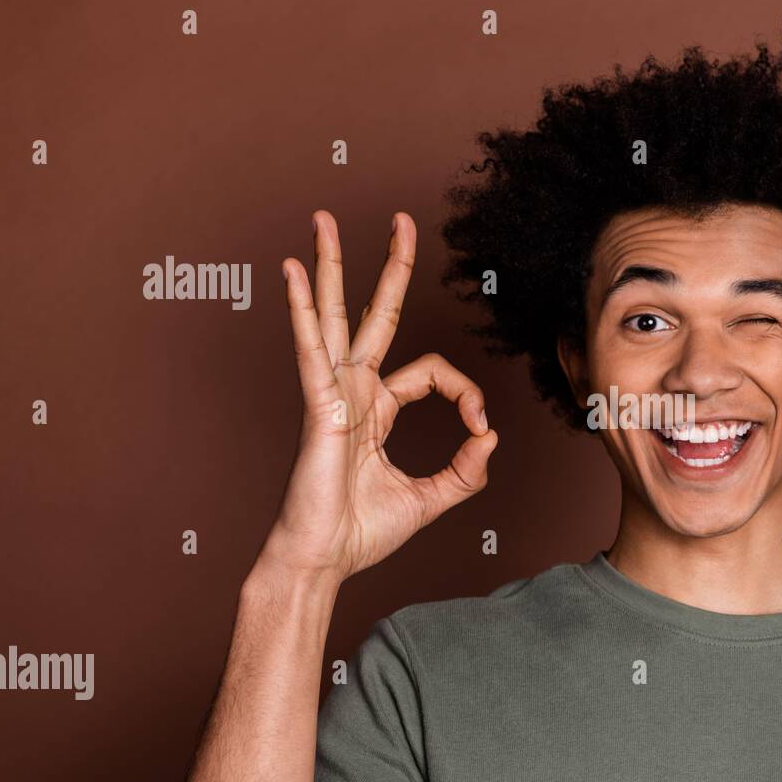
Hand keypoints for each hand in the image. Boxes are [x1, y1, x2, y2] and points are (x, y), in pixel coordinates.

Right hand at [258, 210, 497, 585]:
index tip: (478, 424)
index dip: (463, 389)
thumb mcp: (432, 498)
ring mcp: (332, 394)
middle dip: (389, 267)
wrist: (324, 561)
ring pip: (334, 317)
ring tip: (324, 220)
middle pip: (375, 315)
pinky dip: (301, 309)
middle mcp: (354, 392)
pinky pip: (311, 348)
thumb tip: (491, 436)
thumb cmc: (362, 533)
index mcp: (377, 410)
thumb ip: (466, 471)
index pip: (430, 372)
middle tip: (402, 221)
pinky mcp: (317, 407)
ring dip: (330, 266)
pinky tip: (290, 271)